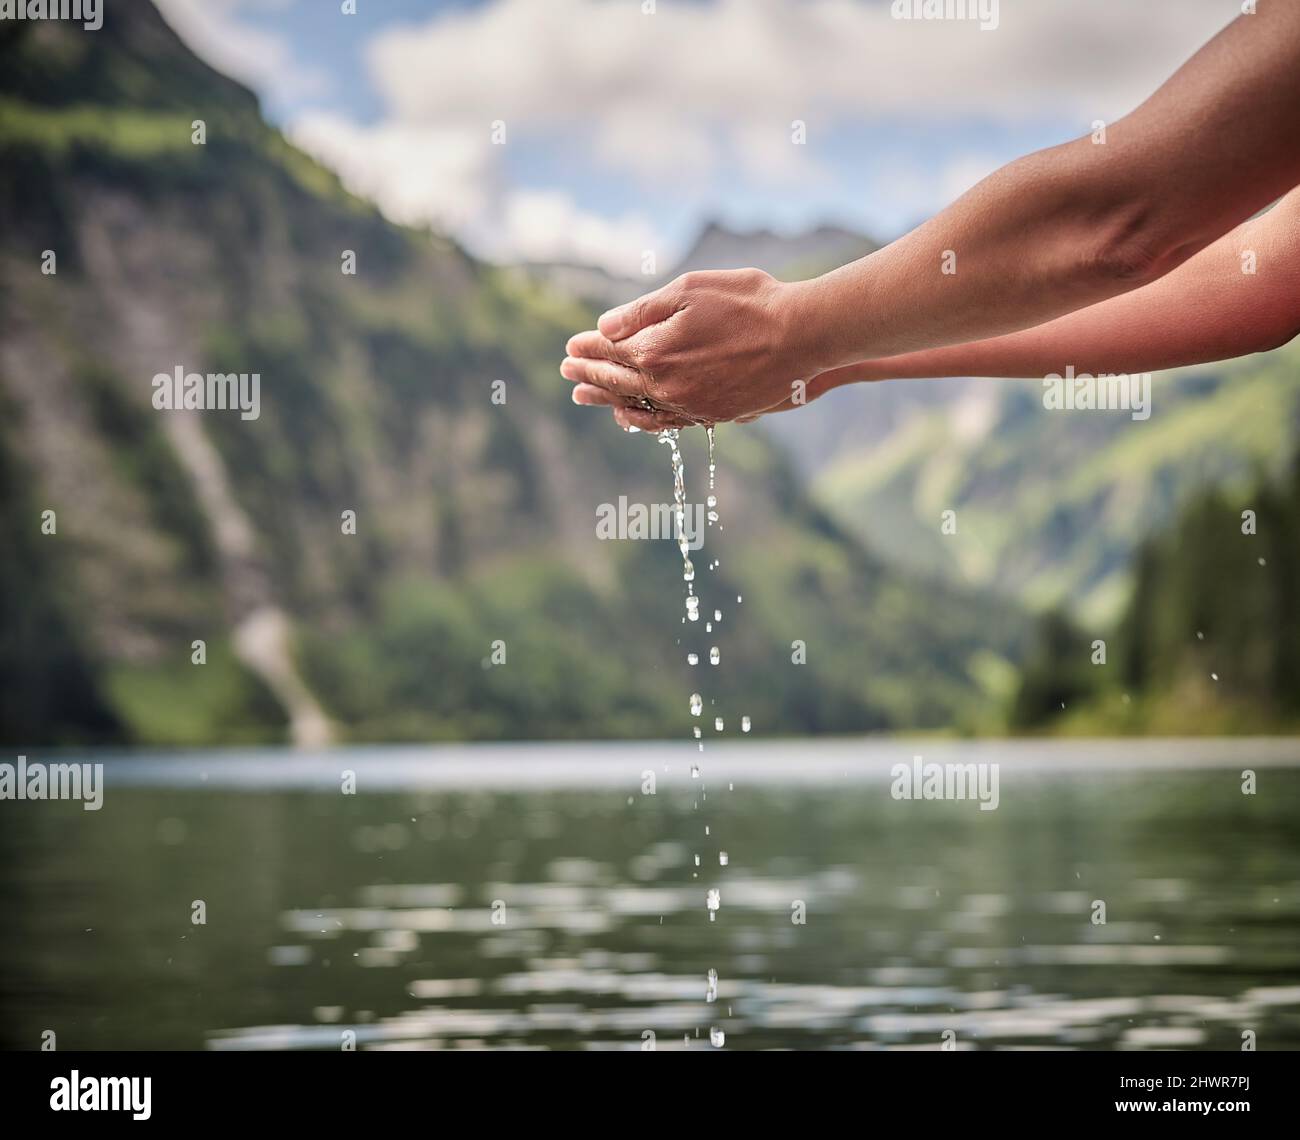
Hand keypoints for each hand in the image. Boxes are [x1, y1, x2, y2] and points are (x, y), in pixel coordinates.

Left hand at [561, 268, 822, 430]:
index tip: (570, 345)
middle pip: (617, 380)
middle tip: (566, 369)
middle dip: (589, 372)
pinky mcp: (712, 415)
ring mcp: (689, 405)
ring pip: (636, 406)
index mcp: (656, 351)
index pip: (611, 349)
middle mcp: (666, 385)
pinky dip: (641, 419)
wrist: (802, 337)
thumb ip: (643, 311)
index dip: (588, 346)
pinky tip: (629, 416)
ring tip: (583, 396)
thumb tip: (603, 327)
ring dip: (606, 398)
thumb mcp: (691, 290)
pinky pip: (665, 423)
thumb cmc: (751, 303)